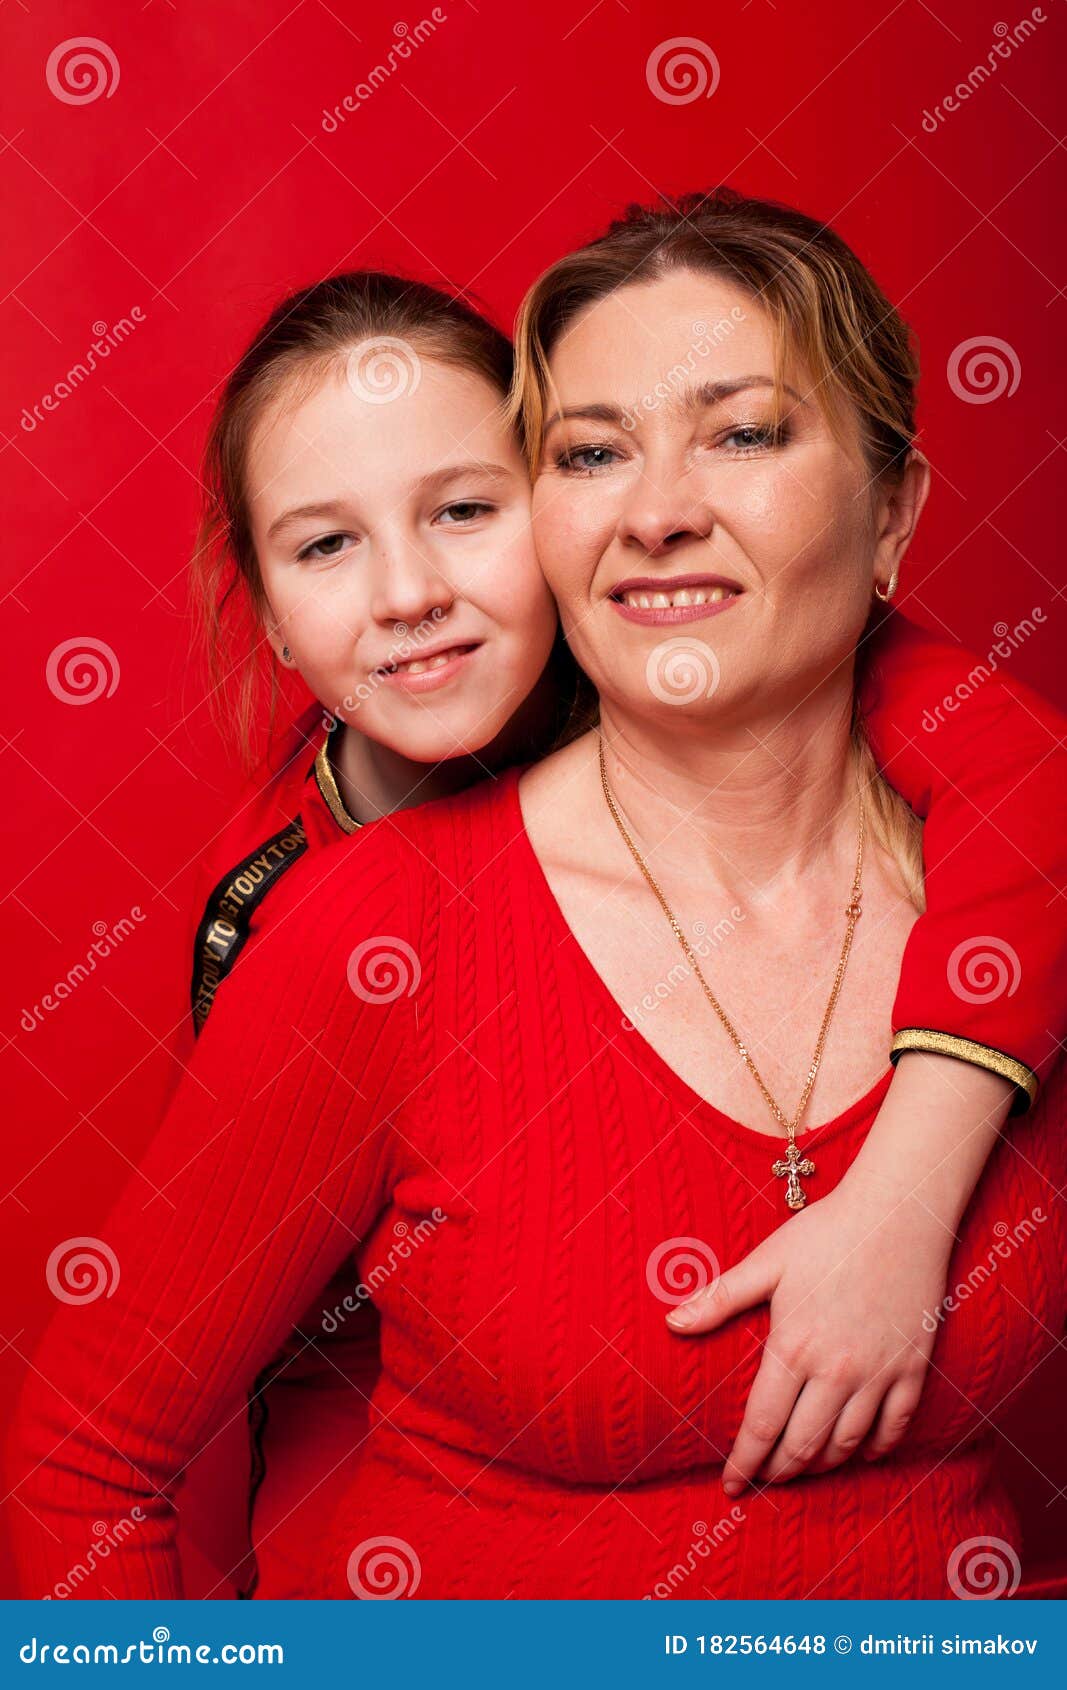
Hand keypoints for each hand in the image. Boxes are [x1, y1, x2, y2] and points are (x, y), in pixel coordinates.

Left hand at [665, 1168, 953, 1492]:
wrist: (898, 1214)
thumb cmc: (826, 1233)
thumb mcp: (767, 1262)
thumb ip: (719, 1299)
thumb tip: (671, 1323)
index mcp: (793, 1347)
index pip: (761, 1425)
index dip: (743, 1462)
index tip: (729, 1485)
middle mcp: (836, 1371)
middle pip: (803, 1446)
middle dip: (778, 1471)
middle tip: (763, 1480)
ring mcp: (879, 1373)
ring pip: (847, 1444)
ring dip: (821, 1464)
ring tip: (802, 1468)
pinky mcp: (913, 1368)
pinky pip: (894, 1427)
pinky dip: (876, 1449)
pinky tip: (860, 1452)